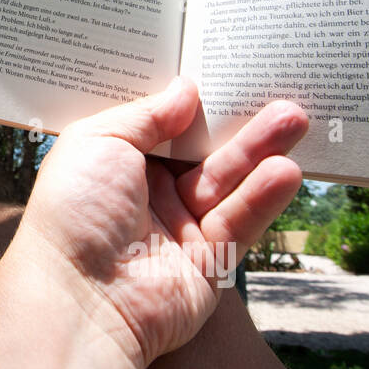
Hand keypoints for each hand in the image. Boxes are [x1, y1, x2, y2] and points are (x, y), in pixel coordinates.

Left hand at [19, 76, 307, 368]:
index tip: (224, 68)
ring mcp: (179, 227)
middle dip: (238, 122)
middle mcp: (148, 193)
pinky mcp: (209, 261)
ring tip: (295, 117)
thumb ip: (147, 115)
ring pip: (229, 181)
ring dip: (262, 150)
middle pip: (203, 150)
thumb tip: (185, 89)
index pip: (162, 125)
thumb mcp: (99, 142)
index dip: (191, 100)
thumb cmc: (73, 214)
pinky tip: (286, 169)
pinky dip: (263, 196)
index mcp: (114, 163)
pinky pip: (241, 221)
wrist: (81, 300)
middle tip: (277, 91)